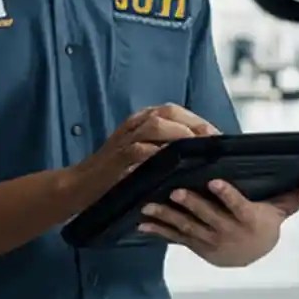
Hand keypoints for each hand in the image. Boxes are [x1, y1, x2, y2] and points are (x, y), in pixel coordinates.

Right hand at [76, 104, 219, 185]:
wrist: (80, 186)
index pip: (176, 111)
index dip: (199, 121)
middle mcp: (134, 123)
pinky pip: (142, 149)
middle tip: (214, 143)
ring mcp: (125, 138)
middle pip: (170, 112)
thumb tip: (202, 153)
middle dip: (196, 125)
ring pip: (158, 124)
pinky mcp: (119, 156)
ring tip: (201, 151)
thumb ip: (166, 149)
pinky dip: (160, 154)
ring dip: (182, 135)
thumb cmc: (117, 174)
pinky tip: (176, 164)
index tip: (219, 137)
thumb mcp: (143, 155)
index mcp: (141, 120)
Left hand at [139, 176, 298, 267]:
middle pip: (208, 216)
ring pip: (186, 227)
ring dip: (168, 216)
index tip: (215, 182)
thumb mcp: (283, 209)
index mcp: (249, 219)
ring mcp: (209, 240)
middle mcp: (228, 232)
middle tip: (176, 190)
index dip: (227, 195)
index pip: (237, 206)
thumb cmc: (266, 224)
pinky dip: (158, 229)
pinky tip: (143, 220)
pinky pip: (175, 236)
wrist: (252, 256)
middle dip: (191, 204)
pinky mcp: (195, 245)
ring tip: (151, 204)